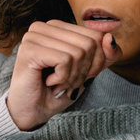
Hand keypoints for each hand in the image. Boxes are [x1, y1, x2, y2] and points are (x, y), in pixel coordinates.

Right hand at [5, 20, 121, 130]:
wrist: (32, 112)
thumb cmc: (57, 91)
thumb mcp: (88, 72)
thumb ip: (104, 55)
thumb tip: (110, 37)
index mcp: (58, 27)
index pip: (96, 36)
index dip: (95, 62)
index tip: (78, 76)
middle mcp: (44, 27)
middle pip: (89, 44)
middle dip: (84, 71)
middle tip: (67, 83)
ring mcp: (34, 36)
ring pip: (78, 52)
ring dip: (72, 77)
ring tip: (57, 84)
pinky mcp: (29, 49)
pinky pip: (64, 60)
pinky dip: (62, 78)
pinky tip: (49, 82)